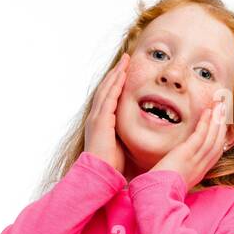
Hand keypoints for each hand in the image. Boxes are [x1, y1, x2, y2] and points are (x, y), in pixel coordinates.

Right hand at [84, 53, 128, 174]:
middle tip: (125, 59)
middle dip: (115, 73)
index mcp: (101, 122)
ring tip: (125, 61)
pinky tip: (122, 74)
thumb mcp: (120, 145)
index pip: (108, 98)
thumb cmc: (110, 164)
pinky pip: (109, 97)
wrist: (99, 173)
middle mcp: (96, 117)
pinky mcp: (101, 120)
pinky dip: (115, 84)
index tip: (124, 72)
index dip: (116, 83)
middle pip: (105, 89)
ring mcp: (97, 117)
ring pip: (107, 89)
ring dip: (116, 74)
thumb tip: (137, 133)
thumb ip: (126, 134)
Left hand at [151, 95, 227, 188]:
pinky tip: (208, 112)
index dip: (221, 138)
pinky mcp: (186, 154)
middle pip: (217, 143)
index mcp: (199, 172)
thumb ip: (180, 170)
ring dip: (217, 120)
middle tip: (225, 110)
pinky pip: (200, 136)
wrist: (157, 197)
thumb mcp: (176, 180)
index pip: (215, 153)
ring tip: (220, 106)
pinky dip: (205, 123)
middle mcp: (201, 166)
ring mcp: (195, 160)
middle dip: (222, 125)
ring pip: (212, 138)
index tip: (223, 125)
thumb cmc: (161, 189)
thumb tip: (176, 163)